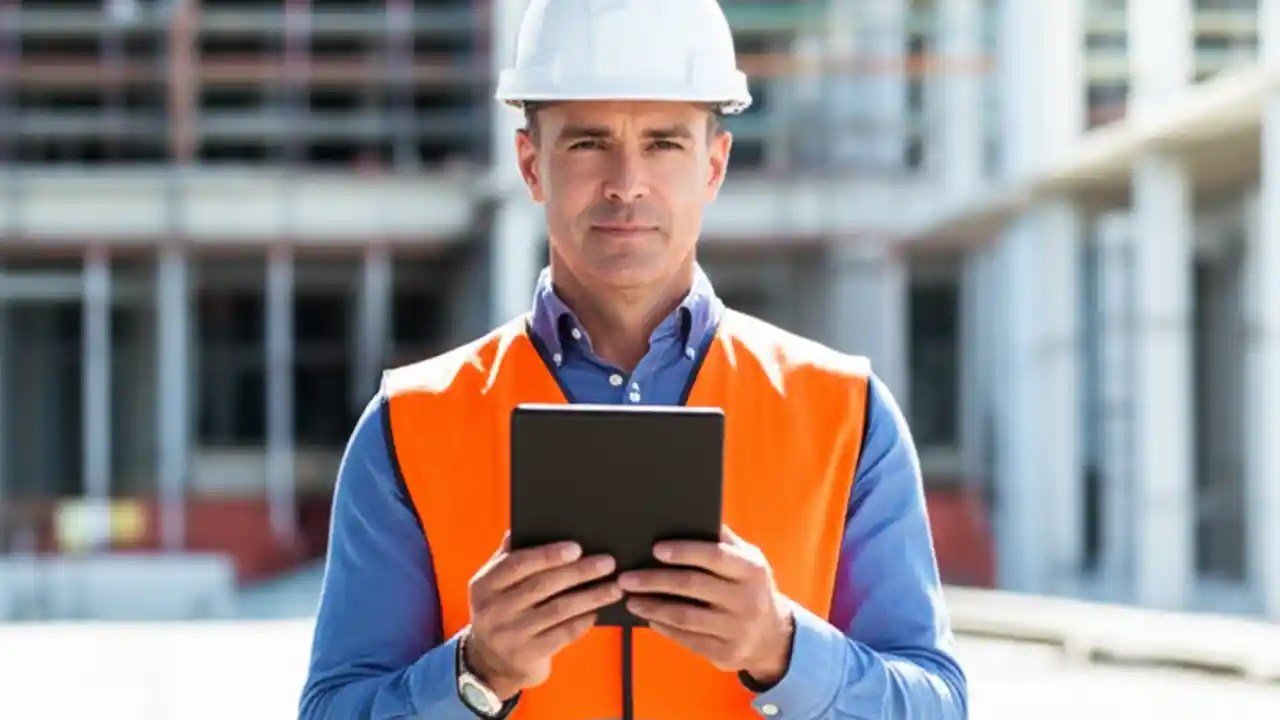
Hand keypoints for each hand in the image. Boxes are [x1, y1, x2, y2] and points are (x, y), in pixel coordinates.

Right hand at [463, 533, 621, 699]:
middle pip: (542, 585)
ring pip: (558, 610)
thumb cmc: (501, 612)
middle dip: (579, 572)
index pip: (517, 564)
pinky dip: (583, 621)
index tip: (577, 547)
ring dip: (590, 596)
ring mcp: (510, 635)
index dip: (548, 555)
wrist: (490, 663)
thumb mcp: (494, 585)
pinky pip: (562, 634)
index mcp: (484, 585)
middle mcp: (493, 610)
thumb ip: (509, 556)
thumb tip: (525, 524)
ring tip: (614, 587)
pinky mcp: (528, 656)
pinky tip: (597, 611)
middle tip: (607, 563)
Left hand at [617, 525, 795, 684]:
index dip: (684, 551)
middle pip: (693, 585)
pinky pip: (688, 640)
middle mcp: (747, 599)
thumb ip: (723, 541)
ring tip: (631, 599)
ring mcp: (737, 628)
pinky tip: (650, 618)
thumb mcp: (747, 561)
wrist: (773, 636)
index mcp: (751, 569)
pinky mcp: (727, 653)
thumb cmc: (750, 588)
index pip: (714, 555)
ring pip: (685, 616)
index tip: (655, 548)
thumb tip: (690, 514)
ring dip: (653, 607)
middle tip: (627, 578)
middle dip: (655, 580)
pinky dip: (665, 628)